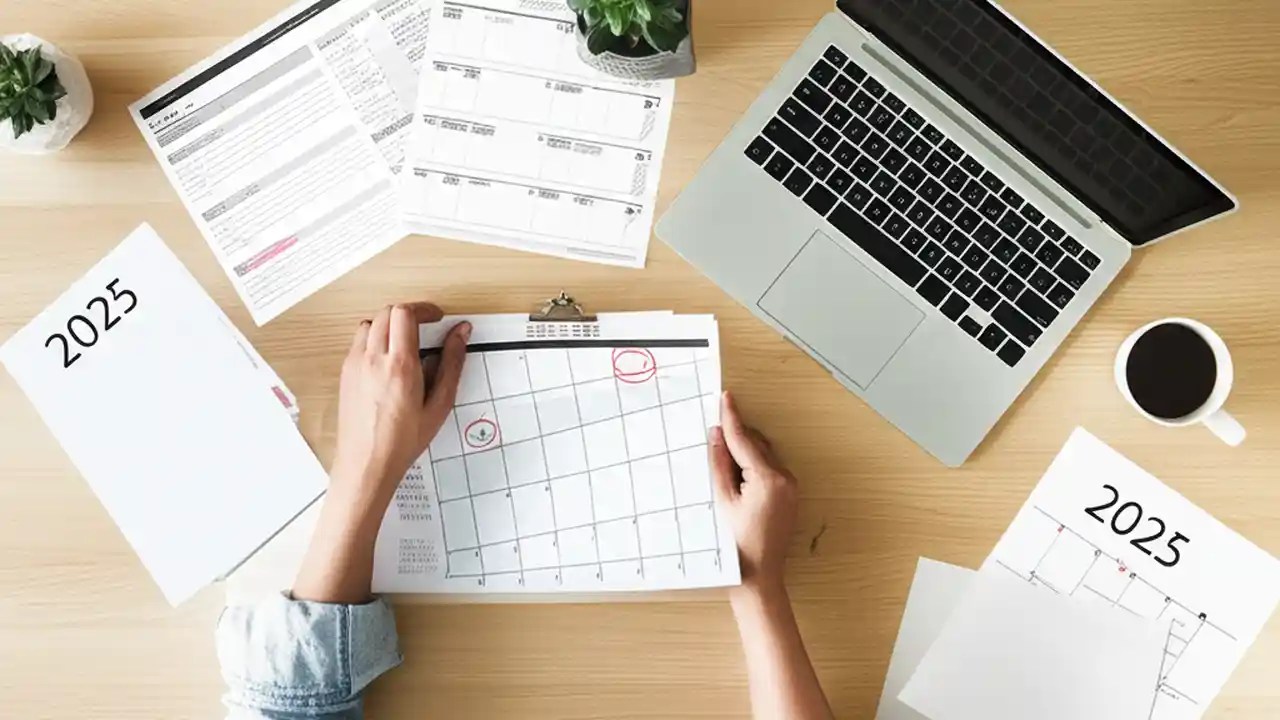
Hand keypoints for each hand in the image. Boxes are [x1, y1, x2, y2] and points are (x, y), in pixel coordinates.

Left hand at [329, 303, 469, 512]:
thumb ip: (452, 364)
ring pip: (370, 323)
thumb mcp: (439, 405)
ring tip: (405, 342)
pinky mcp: (345, 373)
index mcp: (399, 365)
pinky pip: (358, 341)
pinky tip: (386, 359)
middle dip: (409, 314)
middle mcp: (372, 359)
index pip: (405, 314)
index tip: (436, 317)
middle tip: (425, 326)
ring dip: (389, 324)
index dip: (424, 309)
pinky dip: (374, 339)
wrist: (367, 464)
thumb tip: (460, 334)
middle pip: (387, 312)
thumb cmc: (402, 441)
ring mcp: (355, 364)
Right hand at [710, 391, 797, 593]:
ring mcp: (790, 486)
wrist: (759, 577)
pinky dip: (752, 466)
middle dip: (735, 438)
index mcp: (768, 479)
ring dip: (744, 452)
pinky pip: (769, 469)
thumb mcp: (723, 502)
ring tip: (721, 464)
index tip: (724, 397)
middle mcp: (785, 478)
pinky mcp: (789, 494)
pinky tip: (735, 477)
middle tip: (711, 436)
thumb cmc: (737, 546)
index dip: (731, 418)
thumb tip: (717, 435)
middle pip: (756, 444)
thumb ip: (720, 465)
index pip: (744, 440)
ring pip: (763, 455)